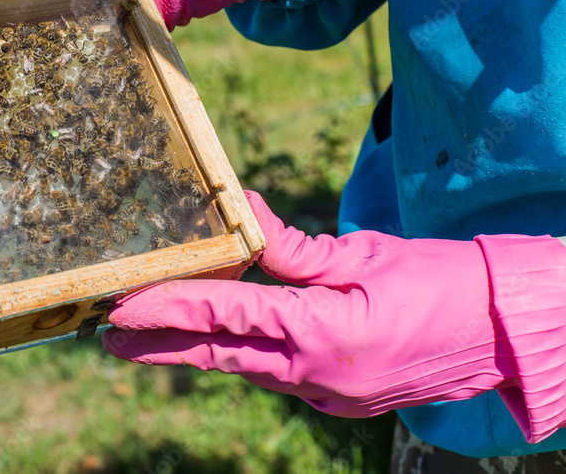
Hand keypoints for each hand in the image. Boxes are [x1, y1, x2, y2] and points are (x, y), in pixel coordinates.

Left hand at [103, 191, 546, 418]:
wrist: (501, 335)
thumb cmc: (439, 284)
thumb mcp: (363, 256)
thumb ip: (293, 248)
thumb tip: (242, 213)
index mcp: (322, 333)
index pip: (225, 317)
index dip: (167, 309)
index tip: (121, 305)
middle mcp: (317, 373)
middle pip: (220, 355)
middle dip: (159, 346)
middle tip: (109, 337)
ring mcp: (328, 393)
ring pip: (244, 367)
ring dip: (195, 352)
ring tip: (148, 338)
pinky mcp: (338, 396)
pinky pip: (275, 374)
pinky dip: (240, 356)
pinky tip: (216, 342)